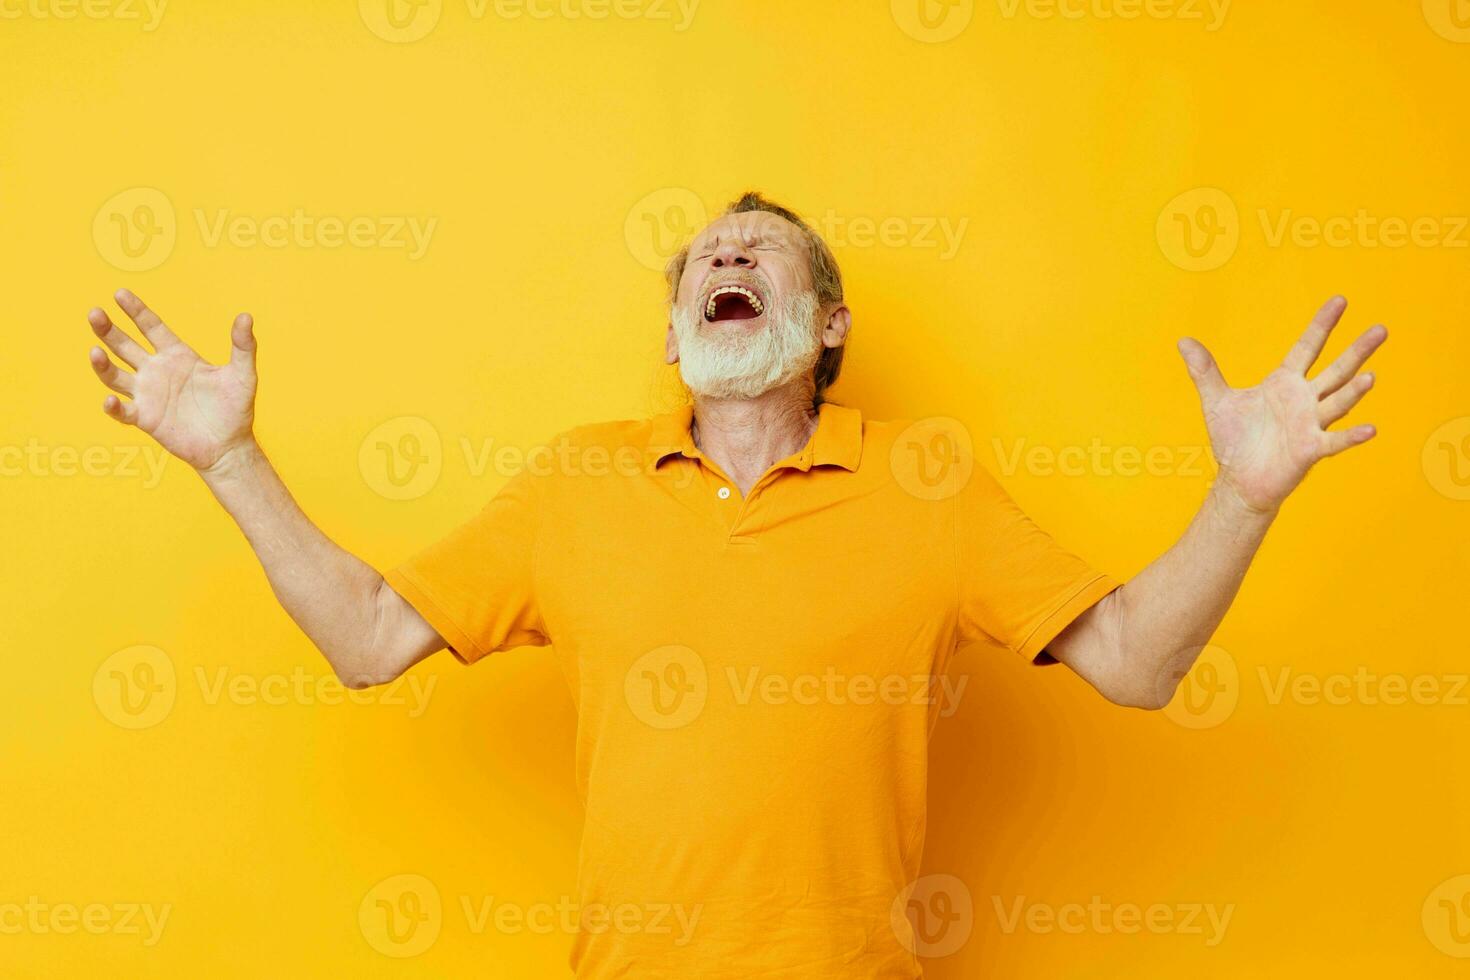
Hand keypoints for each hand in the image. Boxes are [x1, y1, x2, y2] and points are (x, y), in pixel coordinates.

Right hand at [87, 289, 258, 472]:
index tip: (119, 293)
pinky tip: (110, 400)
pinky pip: (123, 411)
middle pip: (125, 346)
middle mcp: (157, 371)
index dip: (136, 311)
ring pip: (115, 375)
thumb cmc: (236, 408)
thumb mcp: (243, 374)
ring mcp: (148, 395)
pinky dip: (113, 407)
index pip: (151, 327)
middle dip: (109, 330)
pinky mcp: (146, 419)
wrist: (229, 445)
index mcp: (177, 355)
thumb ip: (243, 346)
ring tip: (95, 351)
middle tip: (95, 313)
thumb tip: (246, 317)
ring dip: (102, 364)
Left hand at [1178, 296, 1385, 513]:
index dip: (1322, 324)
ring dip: (1354, 391)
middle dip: (1357, 350)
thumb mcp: (1216, 400)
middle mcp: (1304, 400)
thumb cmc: (1234, 440)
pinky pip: (1334, 441)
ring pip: (1338, 402)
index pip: (1307, 347)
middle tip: (1381, 329)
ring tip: (1371, 375)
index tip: (1340, 300)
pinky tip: (1370, 429)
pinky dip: (1351, 436)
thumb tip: (1183, 341)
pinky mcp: (1310, 450)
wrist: (1238, 479)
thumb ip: (1204, 370)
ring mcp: (1310, 424)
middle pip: (1336, 370)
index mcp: (1284, 384)